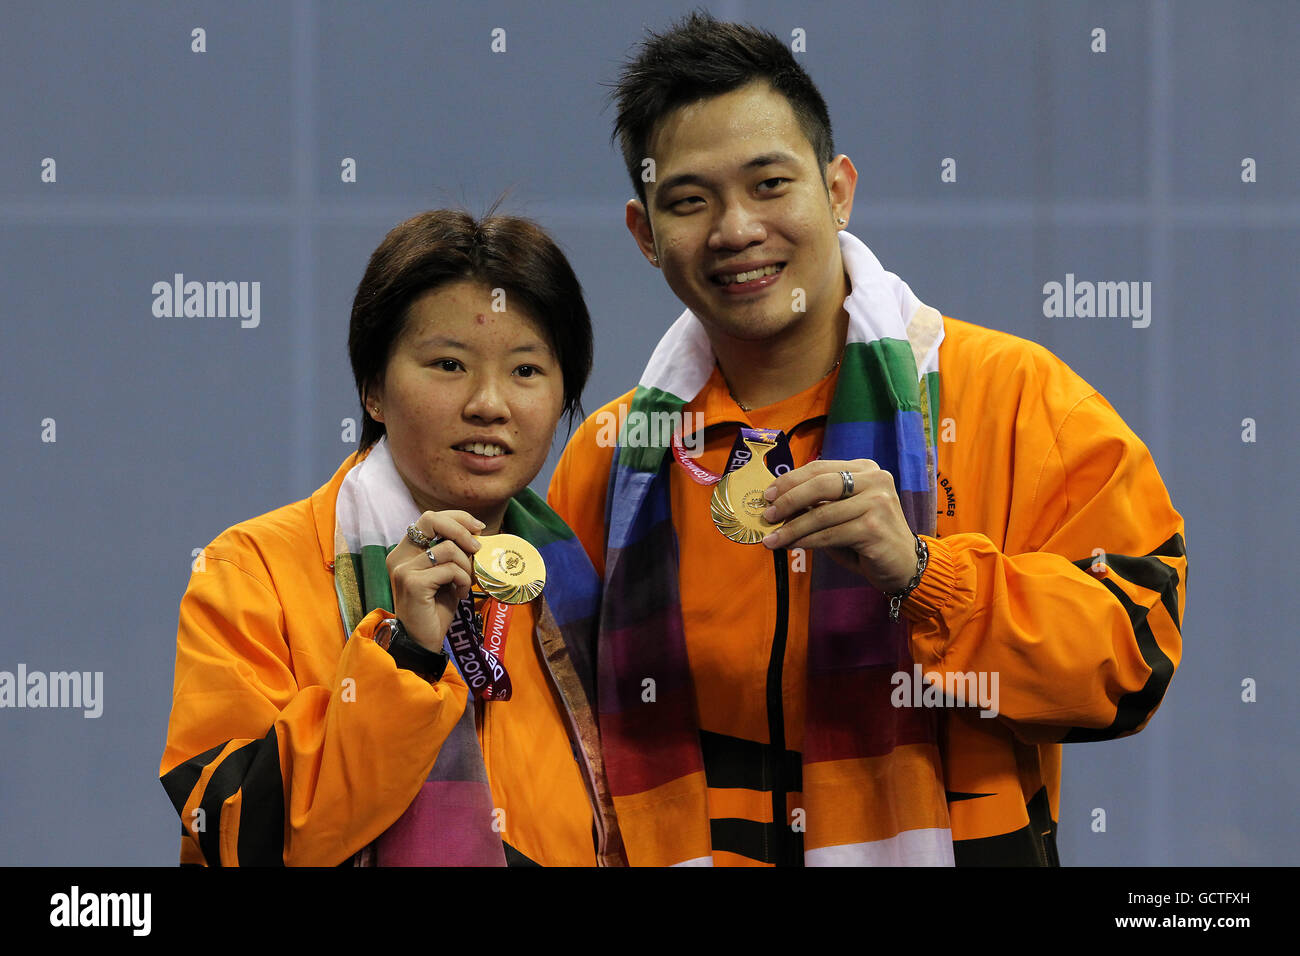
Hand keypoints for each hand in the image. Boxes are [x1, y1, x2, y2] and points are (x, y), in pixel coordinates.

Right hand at [385, 511, 483, 652]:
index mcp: (406, 551)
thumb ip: (453, 554)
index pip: (429, 518)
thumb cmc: (435, 609)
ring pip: (447, 548)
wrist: (422, 641)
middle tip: (477, 549)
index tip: (478, 528)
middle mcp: (399, 556)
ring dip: (465, 566)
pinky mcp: (412, 582)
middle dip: (461, 530)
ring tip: (464, 584)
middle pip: (432, 520)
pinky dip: (462, 581)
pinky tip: (460, 594)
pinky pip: (449, 569)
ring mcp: (403, 569)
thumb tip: (477, 533)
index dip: (456, 517)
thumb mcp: (446, 575)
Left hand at [759, 459, 916, 592]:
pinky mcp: (874, 527)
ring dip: (792, 528)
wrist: (903, 564)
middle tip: (767, 515)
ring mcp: (878, 502)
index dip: (790, 480)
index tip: (768, 495)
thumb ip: (817, 504)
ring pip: (822, 514)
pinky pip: (830, 534)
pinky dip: (807, 541)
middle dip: (788, 500)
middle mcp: (875, 480)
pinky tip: (792, 546)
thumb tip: (776, 503)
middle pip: (820, 484)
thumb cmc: (867, 537)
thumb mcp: (841, 514)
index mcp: (866, 469)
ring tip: (773, 539)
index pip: (820, 468)